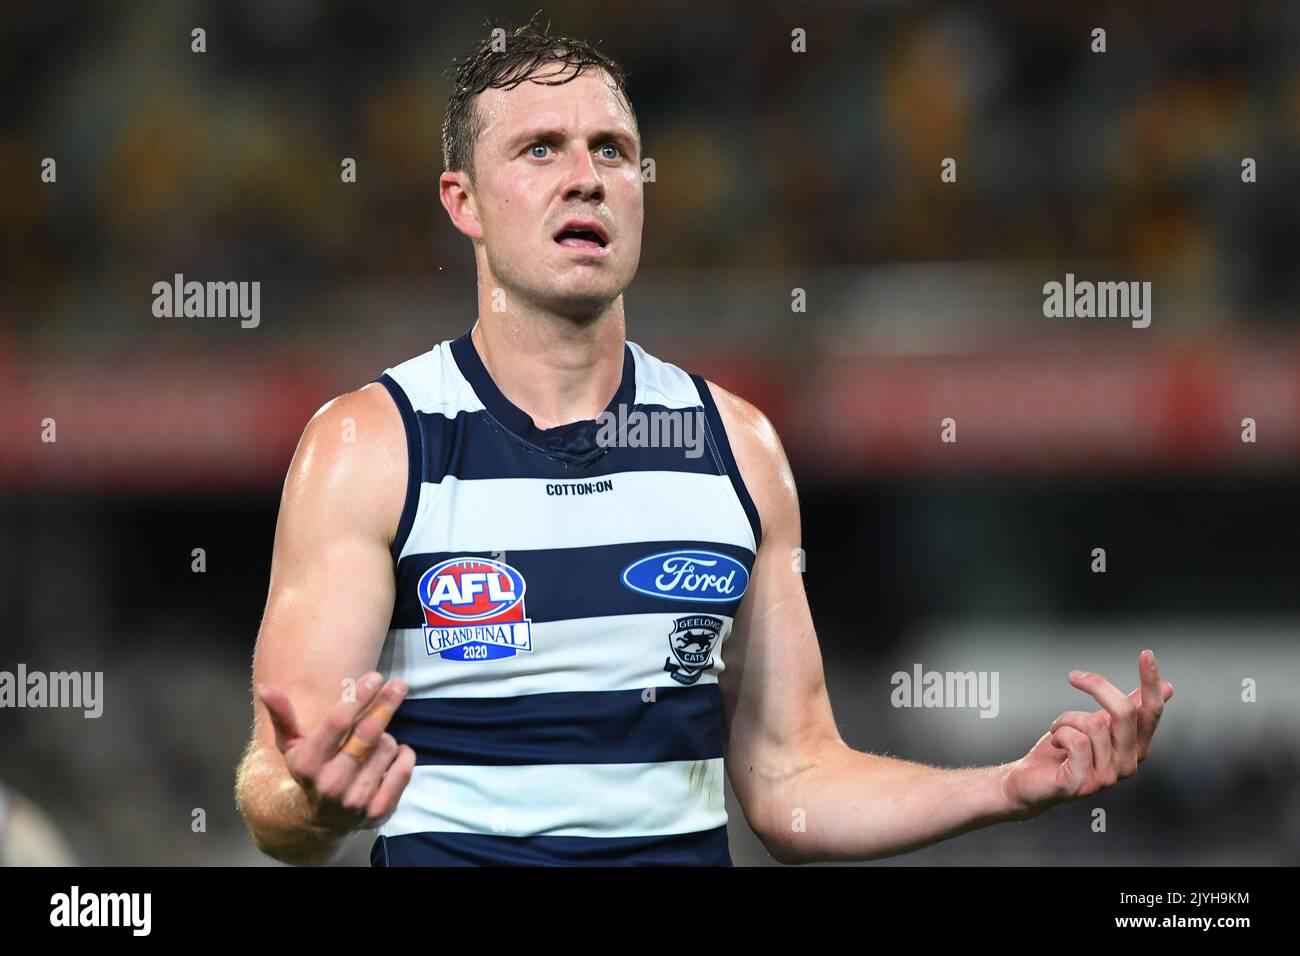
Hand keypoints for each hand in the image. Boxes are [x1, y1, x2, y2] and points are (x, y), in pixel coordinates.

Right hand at [257, 671, 415, 834]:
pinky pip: (403, 770)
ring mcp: (355, 801)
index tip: (375, 677)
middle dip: (385, 704)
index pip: (337, 723)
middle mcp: (330, 784)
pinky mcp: (379, 812)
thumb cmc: (311, 771)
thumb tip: (265, 687)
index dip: (358, 697)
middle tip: (399, 684)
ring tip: (374, 742)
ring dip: (387, 736)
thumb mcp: (292, 746)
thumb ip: (282, 715)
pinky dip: (404, 755)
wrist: (321, 822)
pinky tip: (394, 754)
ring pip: (387, 747)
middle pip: (367, 734)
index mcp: (307, 764)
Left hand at [1004, 649, 1172, 818]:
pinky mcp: (1083, 783)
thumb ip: (1130, 709)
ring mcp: (1108, 777)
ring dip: (1066, 718)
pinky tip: (1055, 743)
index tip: (1146, 653)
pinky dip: (1059, 732)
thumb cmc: (1066, 750)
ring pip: (1093, 723)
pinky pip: (1076, 740)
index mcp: (1135, 747)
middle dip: (1096, 686)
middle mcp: (1128, 764)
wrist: (1032, 780)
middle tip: (1074, 676)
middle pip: (1124, 711)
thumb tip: (1170, 686)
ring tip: (1059, 730)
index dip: (1149, 683)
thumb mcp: (1099, 723)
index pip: (1151, 711)